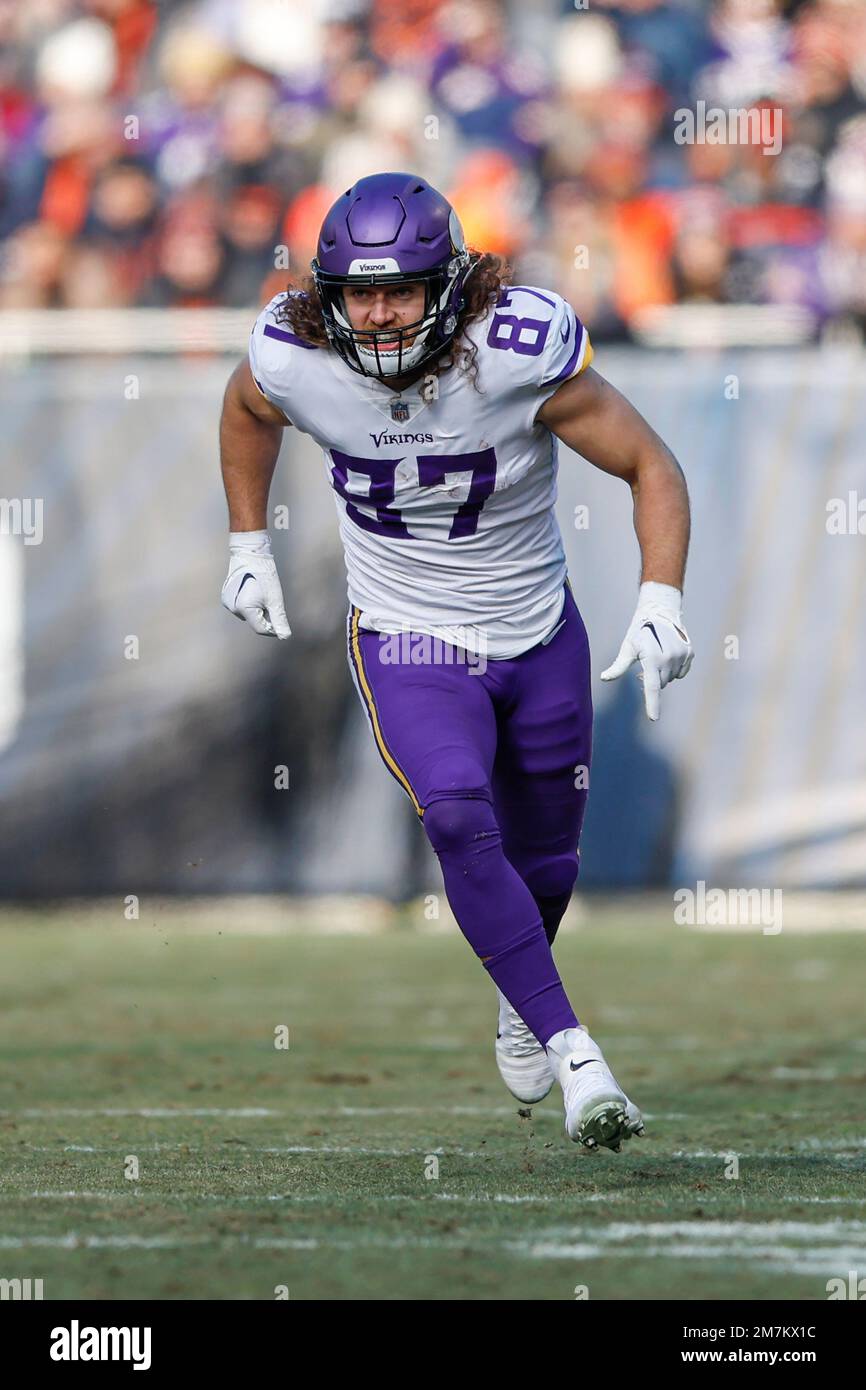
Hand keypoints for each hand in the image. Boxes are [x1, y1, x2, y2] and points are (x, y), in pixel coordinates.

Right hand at [221, 531, 290, 638]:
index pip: (261, 629)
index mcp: (244, 609)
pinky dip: (249, 603)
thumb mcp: (275, 599)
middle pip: (254, 621)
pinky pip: (241, 606)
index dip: (272, 627)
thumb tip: (285, 637)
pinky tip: (253, 591)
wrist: (250, 554)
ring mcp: (227, 602)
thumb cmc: (265, 575)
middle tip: (269, 599)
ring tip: (261, 593)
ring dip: (257, 609)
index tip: (279, 617)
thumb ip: (279, 619)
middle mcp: (233, 608)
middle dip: (265, 615)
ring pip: (248, 614)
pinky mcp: (226, 596)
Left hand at [600, 582, 692, 720]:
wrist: (660, 613)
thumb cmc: (639, 632)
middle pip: (660, 684)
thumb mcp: (628, 648)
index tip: (653, 719)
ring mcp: (681, 656)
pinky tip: (668, 655)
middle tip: (646, 663)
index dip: (652, 704)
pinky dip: (674, 668)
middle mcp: (669, 659)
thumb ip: (618, 666)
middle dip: (652, 679)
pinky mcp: (690, 653)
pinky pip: (681, 672)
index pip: (652, 687)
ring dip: (663, 673)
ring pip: (670, 679)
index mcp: (652, 659)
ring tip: (657, 656)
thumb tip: (604, 678)